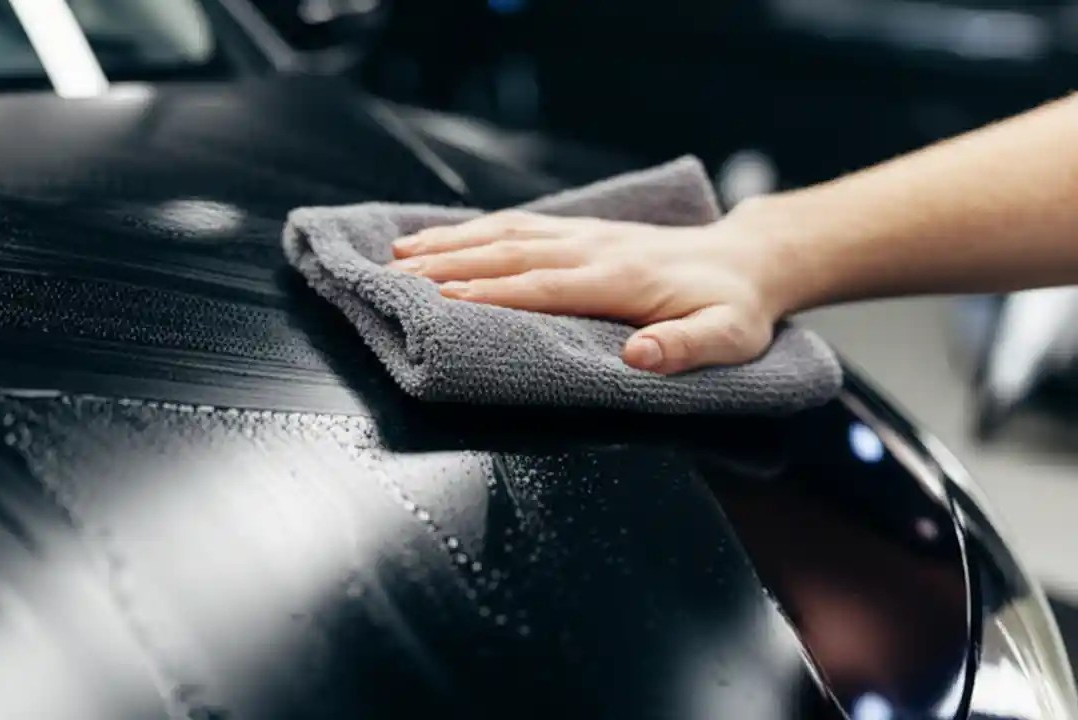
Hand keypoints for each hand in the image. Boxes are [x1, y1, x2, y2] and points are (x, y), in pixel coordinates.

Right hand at [389, 209, 789, 373]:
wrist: (746, 258)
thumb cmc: (734, 307)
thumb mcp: (728, 337)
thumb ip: (685, 347)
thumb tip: (639, 356)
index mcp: (619, 279)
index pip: (542, 284)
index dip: (491, 292)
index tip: (442, 299)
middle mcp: (592, 250)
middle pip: (509, 253)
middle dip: (449, 266)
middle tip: (396, 280)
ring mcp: (583, 236)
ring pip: (506, 233)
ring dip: (450, 244)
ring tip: (399, 256)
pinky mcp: (579, 232)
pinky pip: (518, 224)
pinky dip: (473, 230)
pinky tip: (440, 239)